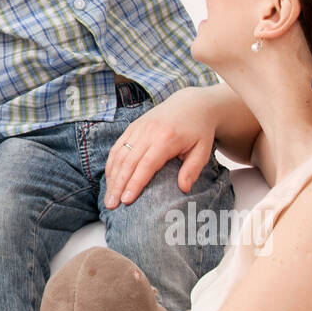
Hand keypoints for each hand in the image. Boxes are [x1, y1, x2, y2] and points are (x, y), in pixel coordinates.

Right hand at [102, 86, 218, 208]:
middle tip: (111, 206)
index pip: (146, 164)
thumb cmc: (198, 131)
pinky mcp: (132, 127)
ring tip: (108, 198)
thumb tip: (183, 189)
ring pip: (119, 155)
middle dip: (118, 185)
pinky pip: (117, 147)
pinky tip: (109, 180)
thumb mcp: (203, 150)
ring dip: (111, 177)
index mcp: (166, 138)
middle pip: (128, 162)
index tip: (126, 201)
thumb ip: (193, 169)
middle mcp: (148, 132)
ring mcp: (138, 128)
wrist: (190, 104)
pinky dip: (111, 164)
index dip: (135, 183)